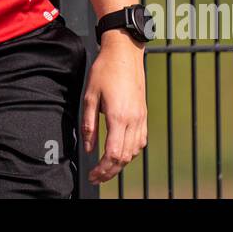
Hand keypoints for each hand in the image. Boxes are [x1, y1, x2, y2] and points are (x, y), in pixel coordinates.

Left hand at [81, 33, 147, 183]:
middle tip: (96, 177)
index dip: (102, 170)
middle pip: (124, 157)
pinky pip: (140, 141)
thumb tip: (88, 149)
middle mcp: (133, 121)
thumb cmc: (104, 71)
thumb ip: (89, 124)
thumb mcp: (89, 96)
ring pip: (134, 152)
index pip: (112, 154)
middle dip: (110, 172)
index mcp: (118, 117)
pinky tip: (121, 153)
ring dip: (121, 164)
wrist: (124, 54)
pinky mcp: (143, 114)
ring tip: (106, 168)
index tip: (92, 175)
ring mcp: (141, 118)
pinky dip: (131, 152)